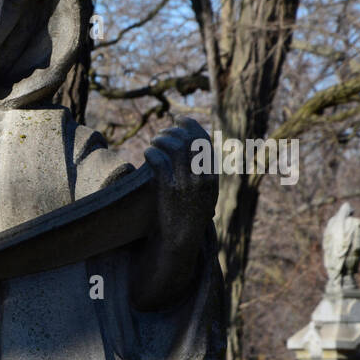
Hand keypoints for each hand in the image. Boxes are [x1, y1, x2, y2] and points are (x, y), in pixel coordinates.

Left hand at [142, 116, 216, 250]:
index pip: (204, 141)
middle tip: (161, 133)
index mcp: (212, 175)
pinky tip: (147, 153)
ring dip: (161, 139)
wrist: (181, 240)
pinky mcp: (168, 190)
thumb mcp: (205, 193)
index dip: (191, 126)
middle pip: (188, 140)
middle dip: (173, 131)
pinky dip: (152, 152)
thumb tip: (193, 149)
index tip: (179, 120)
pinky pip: (159, 161)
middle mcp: (202, 177)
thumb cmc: (189, 216)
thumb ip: (202, 172)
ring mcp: (186, 183)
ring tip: (153, 141)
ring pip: (174, 147)